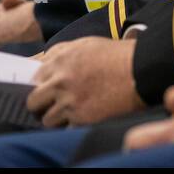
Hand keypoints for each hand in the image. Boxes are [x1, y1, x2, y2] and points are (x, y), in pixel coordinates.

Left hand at [26, 37, 141, 126]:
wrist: (141, 70)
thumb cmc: (116, 56)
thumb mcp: (85, 44)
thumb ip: (60, 53)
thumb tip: (39, 66)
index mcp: (59, 60)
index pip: (32, 79)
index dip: (39, 85)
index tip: (43, 90)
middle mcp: (60, 81)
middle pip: (33, 102)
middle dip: (42, 105)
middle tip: (54, 105)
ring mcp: (70, 102)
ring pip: (47, 119)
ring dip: (58, 118)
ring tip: (74, 111)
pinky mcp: (81, 118)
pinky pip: (65, 128)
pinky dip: (73, 125)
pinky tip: (85, 116)